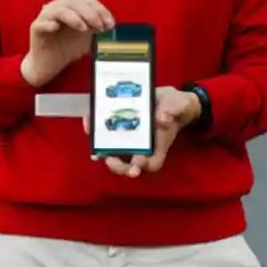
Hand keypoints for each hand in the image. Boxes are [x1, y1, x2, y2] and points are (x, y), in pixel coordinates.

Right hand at [21, 0, 114, 87]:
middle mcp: (57, 8)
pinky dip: (49, 23)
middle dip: (90, 13)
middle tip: (100, 26)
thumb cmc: (66, 48)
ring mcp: (45, 17)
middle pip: (73, 1)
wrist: (49, 66)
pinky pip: (41, 23)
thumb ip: (95, 27)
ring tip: (84, 28)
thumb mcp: (86, 36)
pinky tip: (56, 27)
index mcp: (70, 6)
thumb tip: (109, 22)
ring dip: (74, 17)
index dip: (99, 9)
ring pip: (59, 9)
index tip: (110, 23)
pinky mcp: (36, 29)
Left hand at [84, 86, 200, 177]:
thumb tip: (163, 118)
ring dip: (103, 151)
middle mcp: (143, 148)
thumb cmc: (175, 105)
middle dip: (119, 166)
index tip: (137, 163)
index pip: (152, 163)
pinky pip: (106, 137)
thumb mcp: (178, 104)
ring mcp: (131, 141)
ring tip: (94, 143)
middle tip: (110, 159)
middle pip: (130, 166)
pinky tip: (89, 121)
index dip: (142, 166)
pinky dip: (96, 133)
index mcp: (159, 145)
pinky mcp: (120, 131)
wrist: (167, 100)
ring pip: (115, 154)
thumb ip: (173, 110)